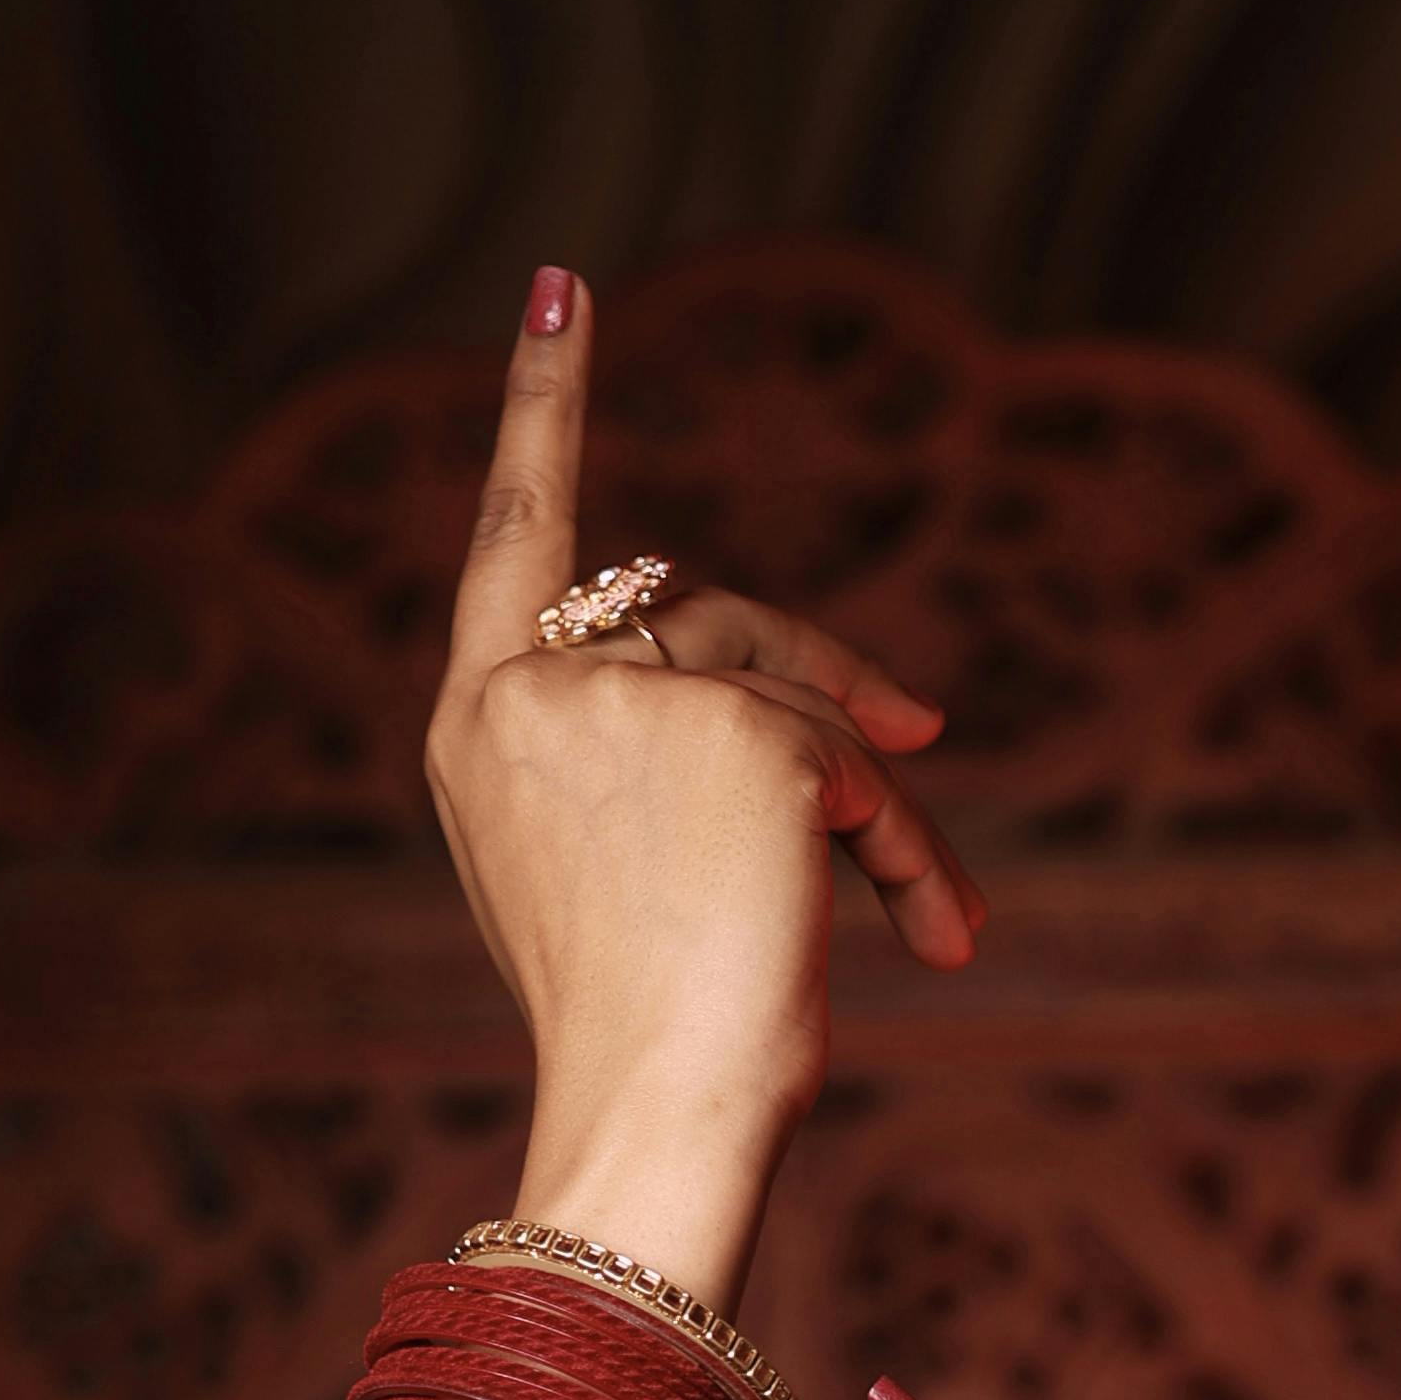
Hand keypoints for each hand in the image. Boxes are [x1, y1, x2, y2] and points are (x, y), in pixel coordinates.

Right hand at [426, 268, 983, 1312]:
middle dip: (821, 681)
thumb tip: (869, 718)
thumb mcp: (609, 873)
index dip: (543, 409)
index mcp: (475, 725)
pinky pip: (852, 754)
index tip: (564, 289)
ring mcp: (621, 698)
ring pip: (788, 692)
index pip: (515, 533)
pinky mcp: (731, 730)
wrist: (660, 1110)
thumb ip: (659, 757)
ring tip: (923, 918)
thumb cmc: (645, 1034)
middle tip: (922, 726)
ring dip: (870, 798)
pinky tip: (925, 930)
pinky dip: (903, 842)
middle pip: (704, 614)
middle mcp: (527, 689)